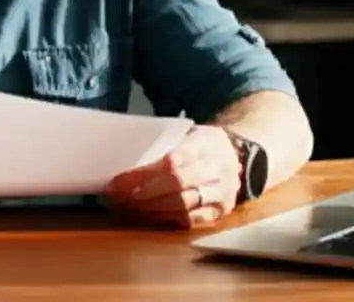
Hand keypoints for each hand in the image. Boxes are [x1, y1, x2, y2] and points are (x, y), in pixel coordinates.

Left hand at [103, 125, 241, 228]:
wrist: (236, 153)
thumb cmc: (201, 143)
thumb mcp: (187, 133)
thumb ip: (163, 144)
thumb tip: (124, 161)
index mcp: (206, 143)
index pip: (171, 161)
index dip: (142, 174)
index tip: (117, 182)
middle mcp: (219, 168)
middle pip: (177, 184)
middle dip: (143, 193)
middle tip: (118, 198)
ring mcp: (223, 191)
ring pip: (183, 205)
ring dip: (151, 209)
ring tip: (128, 208)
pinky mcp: (222, 210)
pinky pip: (192, 220)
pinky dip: (167, 219)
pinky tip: (149, 216)